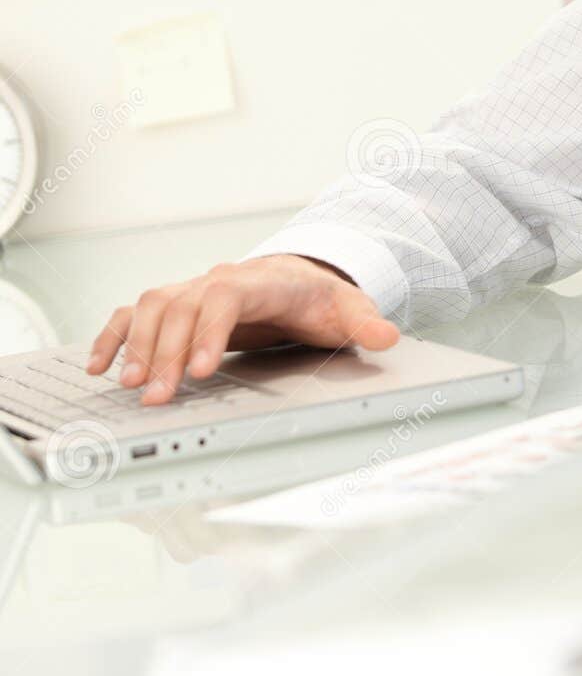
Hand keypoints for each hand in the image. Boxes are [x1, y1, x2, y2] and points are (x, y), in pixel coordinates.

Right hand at [86, 254, 398, 405]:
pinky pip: (136, 313)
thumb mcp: (350, 308)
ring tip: (132, 387)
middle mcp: (220, 279)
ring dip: (139, 346)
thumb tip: (388, 336)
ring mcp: (194, 289)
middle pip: (183, 306)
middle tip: (161, 397)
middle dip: (169, 352)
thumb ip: (366, 322)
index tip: (202, 371)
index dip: (210, 331)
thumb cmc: (320, 299)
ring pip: (154, 307)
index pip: (226, 297)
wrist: (299, 278)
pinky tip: (99, 366)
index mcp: (261, 281)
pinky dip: (114, 336)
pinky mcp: (177, 304)